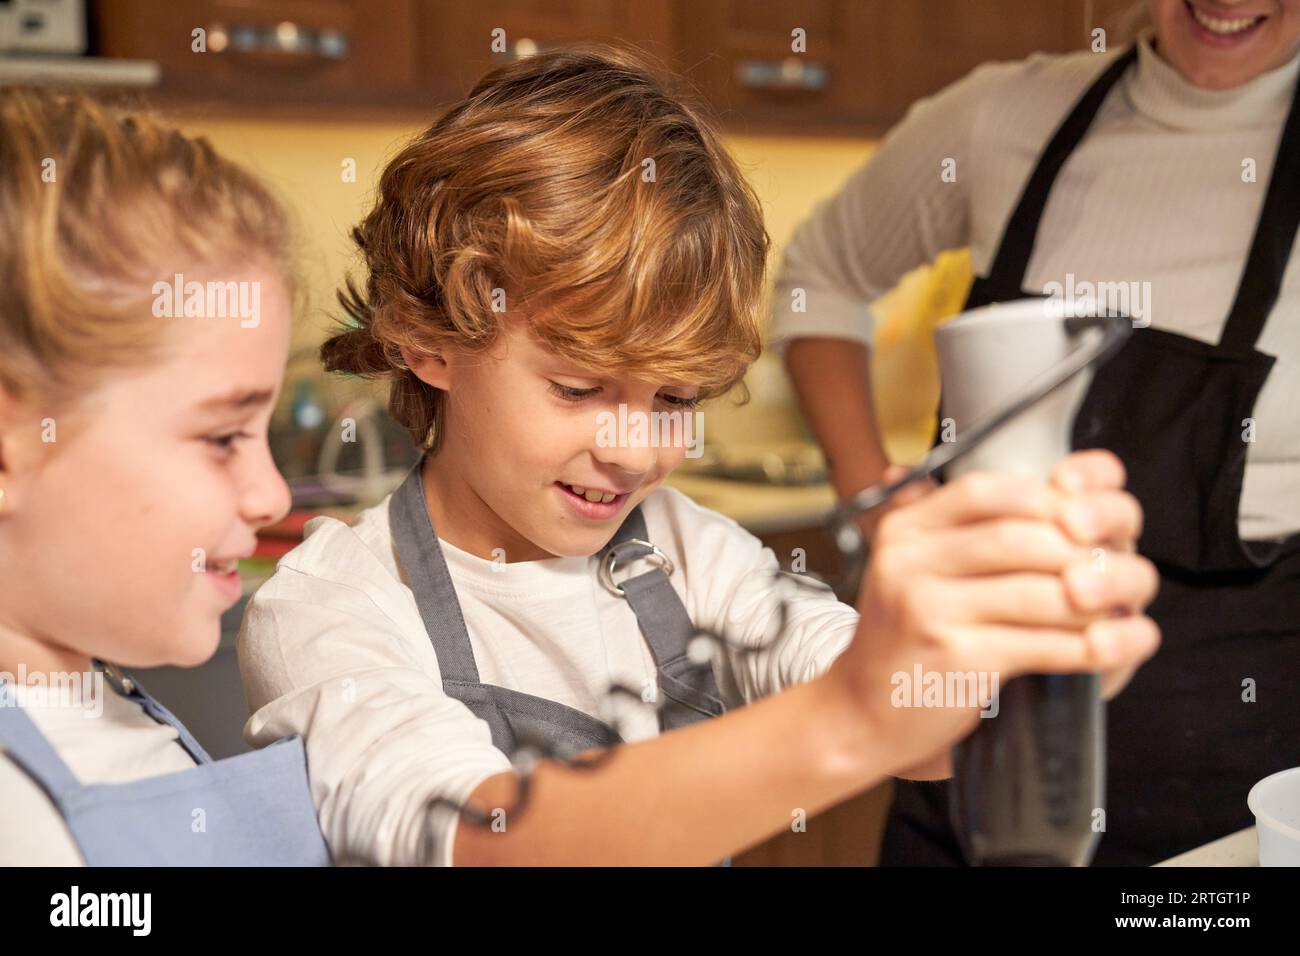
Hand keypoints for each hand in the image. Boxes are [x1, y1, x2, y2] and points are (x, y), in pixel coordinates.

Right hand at [825, 449, 1160, 778]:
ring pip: (1041, 592)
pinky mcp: (957, 659)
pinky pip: (1043, 644)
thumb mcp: (916, 567)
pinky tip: (1114, 646)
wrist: (861, 710)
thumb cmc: (907, 636)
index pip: (987, 490)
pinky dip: (1092, 646)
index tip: (1089, 518)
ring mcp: (930, 610)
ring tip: (1124, 609)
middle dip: (1087, 553)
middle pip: (1023, 538)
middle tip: (1123, 570)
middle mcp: (911, 562)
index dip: (1050, 496)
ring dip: (1099, 602)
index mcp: (906, 528)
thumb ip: (963, 525)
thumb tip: (1059, 482)